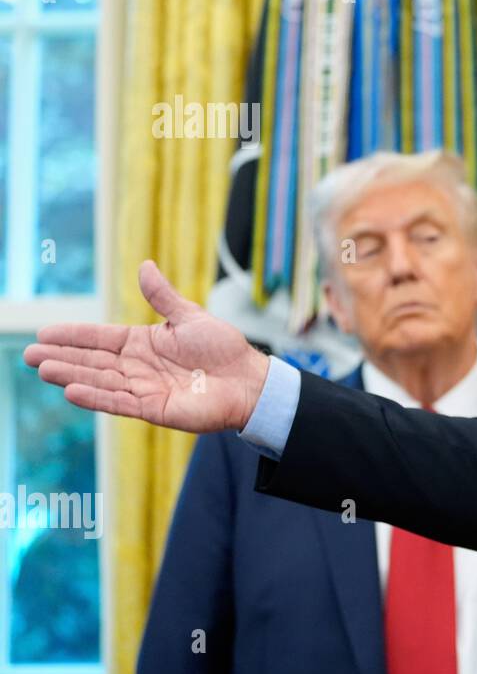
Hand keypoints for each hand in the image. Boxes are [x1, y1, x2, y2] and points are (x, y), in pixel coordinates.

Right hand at [23, 261, 269, 433]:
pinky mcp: (155, 409)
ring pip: (101, 381)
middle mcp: (138, 367)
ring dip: (72, 375)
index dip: (74, 336)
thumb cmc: (223, 348)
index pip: (101, 339)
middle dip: (62, 357)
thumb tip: (144, 265)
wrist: (249, 380)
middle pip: (93, 361)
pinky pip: (120, 402)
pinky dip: (96, 397)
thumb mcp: (189, 316)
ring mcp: (144, 389)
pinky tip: (72, 390)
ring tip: (43, 368)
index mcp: (143, 343)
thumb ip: (163, 296)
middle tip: (29, 354)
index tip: (44, 332)